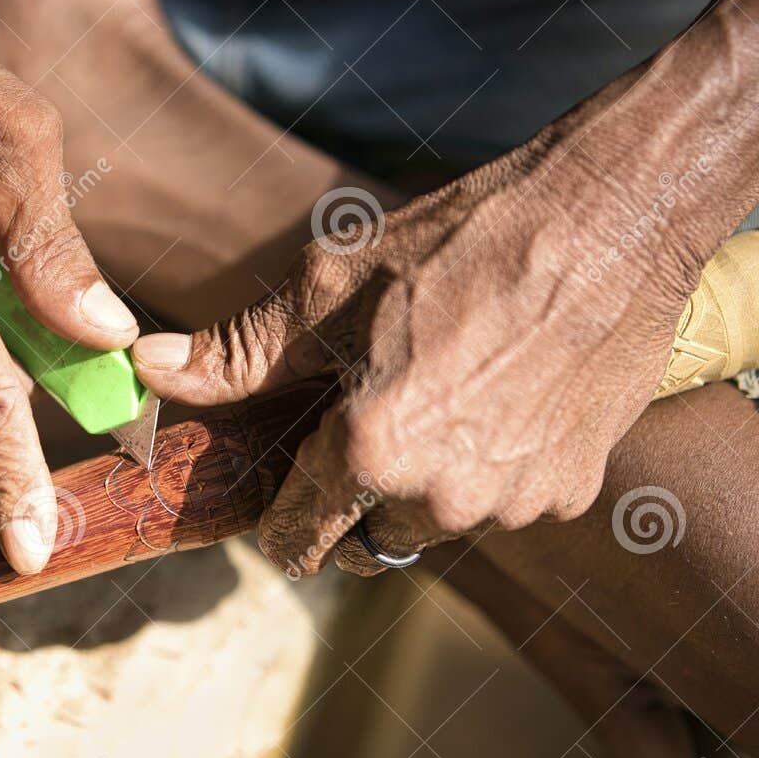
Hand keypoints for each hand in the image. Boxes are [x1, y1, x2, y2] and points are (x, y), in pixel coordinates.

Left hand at [132, 121, 702, 575]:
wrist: (611, 214)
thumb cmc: (461, 237)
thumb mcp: (329, 283)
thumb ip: (238, 352)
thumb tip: (147, 372)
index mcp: (370, 452)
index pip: (296, 542)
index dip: (279, 520)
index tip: (284, 489)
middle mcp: (443, 498)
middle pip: (368, 538)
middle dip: (357, 492)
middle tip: (369, 412)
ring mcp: (515, 502)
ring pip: (437, 523)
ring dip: (427, 481)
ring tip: (442, 390)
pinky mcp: (572, 491)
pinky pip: (504, 502)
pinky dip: (492, 466)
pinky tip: (502, 392)